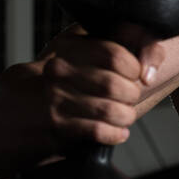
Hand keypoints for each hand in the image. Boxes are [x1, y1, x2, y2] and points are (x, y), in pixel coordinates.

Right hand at [42, 23, 165, 146]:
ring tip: (125, 115)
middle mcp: (60, 70)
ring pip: (108, 110)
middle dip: (131, 95)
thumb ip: (135, 44)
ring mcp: (55, 97)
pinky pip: (97, 131)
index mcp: (71, 47)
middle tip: (130, 98)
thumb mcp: (97, 48)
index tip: (134, 75)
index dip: (134, 68)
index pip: (115, 56)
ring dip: (125, 116)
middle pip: (113, 85)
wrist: (30, 104)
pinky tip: (119, 131)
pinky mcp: (57, 123)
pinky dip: (115, 133)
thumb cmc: (77, 75)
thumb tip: (148, 74)